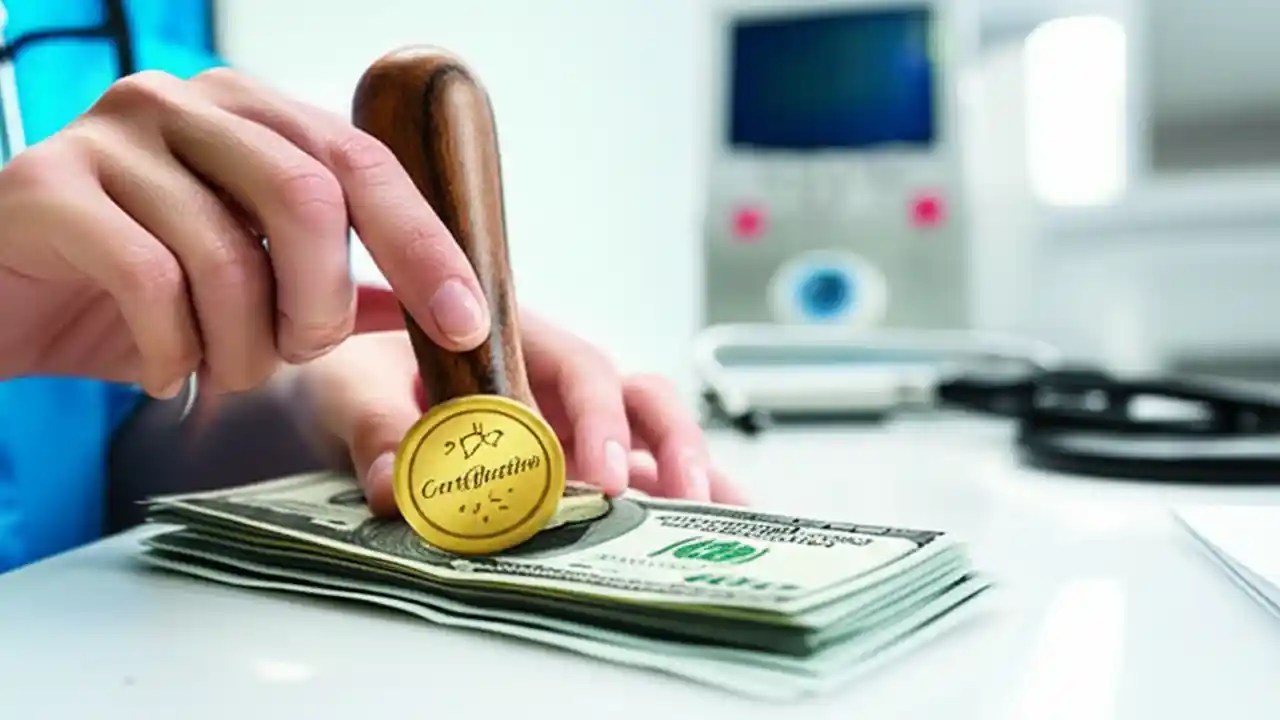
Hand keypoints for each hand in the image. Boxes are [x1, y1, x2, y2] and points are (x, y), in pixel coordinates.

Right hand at [0, 68, 489, 395]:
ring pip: (227, 254)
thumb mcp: (254, 289)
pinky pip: (148, 282)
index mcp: (254, 113)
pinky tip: (162, 371)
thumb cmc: (135, 291)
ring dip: (240, 348)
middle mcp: (188, 101)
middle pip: (309, 198)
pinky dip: (172, 351)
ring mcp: (112, 133)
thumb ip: (345, 292)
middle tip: (296, 353)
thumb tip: (442, 315)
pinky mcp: (45, 184)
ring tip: (218, 371)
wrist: (3, 300)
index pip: (365, 164)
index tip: (467, 324)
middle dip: (320, 306)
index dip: (424, 247)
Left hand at [293, 316, 745, 512]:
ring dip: (688, 467)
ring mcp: (572, 419)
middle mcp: (557, 377)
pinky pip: (637, 472)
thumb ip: (376, 426)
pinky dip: (676, 494)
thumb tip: (397, 485)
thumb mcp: (354, 384)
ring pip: (652, 432)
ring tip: (718, 518)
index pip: (580, 367)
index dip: (600, 417)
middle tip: (678, 498)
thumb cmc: (359, 364)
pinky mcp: (575, 459)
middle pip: (636, 395)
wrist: (349, 377)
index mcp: (518, 340)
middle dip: (668, 444)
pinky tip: (710, 525)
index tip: (603, 474)